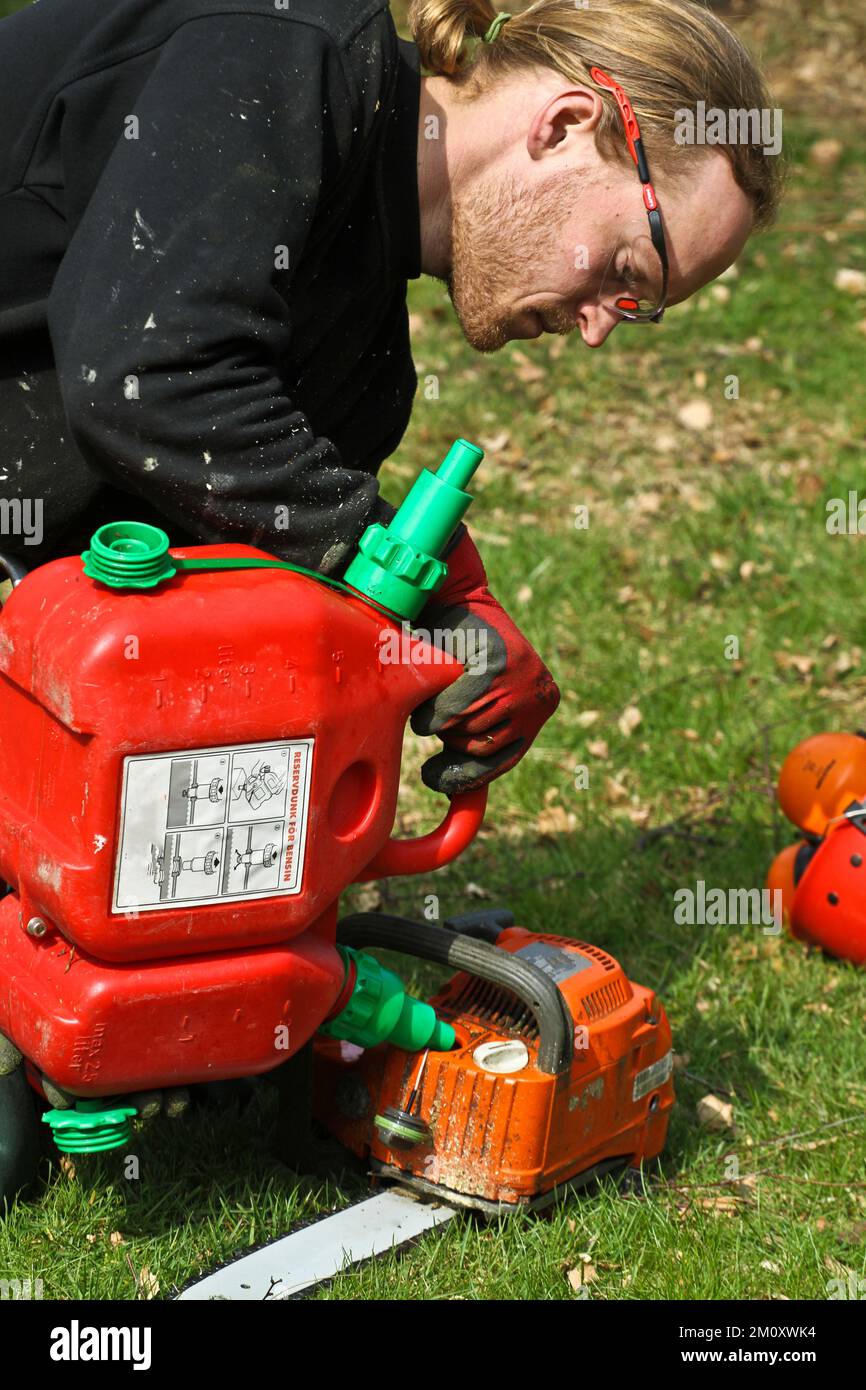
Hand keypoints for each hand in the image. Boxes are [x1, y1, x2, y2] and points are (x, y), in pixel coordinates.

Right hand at [410, 528, 559, 795]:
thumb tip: (461, 803)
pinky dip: (428, 708)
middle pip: (479, 750)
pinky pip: (445, 716)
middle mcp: (538, 696)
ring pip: (459, 734)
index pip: (504, 758)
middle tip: (436, 706)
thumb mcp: (475, 697)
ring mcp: (521, 683)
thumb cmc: (452, 647)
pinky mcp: (496, 669)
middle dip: (449, 736)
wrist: (448, 589)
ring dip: (435, 719)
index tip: (434, 776)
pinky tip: (432, 679)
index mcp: (540, 703)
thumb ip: (477, 735)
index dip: (465, 772)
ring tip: (435, 686)